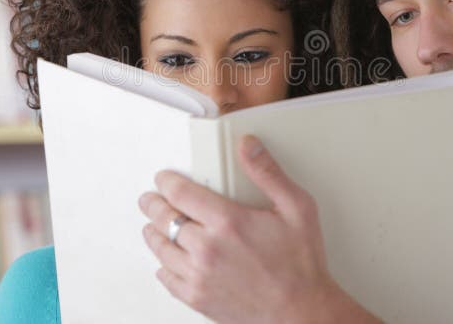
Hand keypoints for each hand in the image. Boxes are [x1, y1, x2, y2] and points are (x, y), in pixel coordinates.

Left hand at [138, 135, 379, 323]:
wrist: (301, 313)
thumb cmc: (301, 265)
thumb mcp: (296, 208)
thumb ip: (268, 173)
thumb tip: (248, 146)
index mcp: (227, 222)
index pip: (180, 193)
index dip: (167, 181)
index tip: (164, 178)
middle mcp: (207, 249)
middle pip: (165, 218)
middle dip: (154, 204)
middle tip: (151, 199)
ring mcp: (199, 276)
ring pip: (161, 248)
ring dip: (154, 233)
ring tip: (153, 226)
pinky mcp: (198, 299)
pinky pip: (167, 278)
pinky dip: (163, 266)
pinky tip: (166, 260)